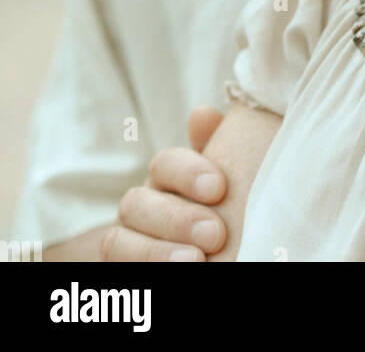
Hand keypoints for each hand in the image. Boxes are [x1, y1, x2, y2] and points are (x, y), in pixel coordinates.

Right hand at [99, 107, 226, 260]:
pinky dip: (140, 271)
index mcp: (165, 179)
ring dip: (154, 252)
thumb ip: (214, 146)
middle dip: (176, 219)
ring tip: (196, 262)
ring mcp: (124, 242)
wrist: (194, 253)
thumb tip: (202, 114)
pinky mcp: (120, 271)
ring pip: (116, 243)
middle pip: (136, 204)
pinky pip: (117, 272)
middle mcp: (139, 208)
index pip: (165, 164)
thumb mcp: (217, 178)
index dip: (188, 172)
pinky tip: (176, 278)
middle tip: (215, 234)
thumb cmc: (214, 206)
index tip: (219, 189)